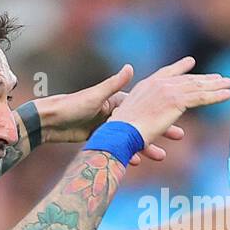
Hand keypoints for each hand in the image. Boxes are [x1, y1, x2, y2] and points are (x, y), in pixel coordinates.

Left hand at [35, 66, 183, 164]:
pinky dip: (127, 153)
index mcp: (117, 100)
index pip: (146, 102)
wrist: (50, 121)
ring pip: (133, 137)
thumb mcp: (95, 95)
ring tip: (161, 156)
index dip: (163, 105)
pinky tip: (135, 161)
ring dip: (147, 145)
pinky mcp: (101, 138)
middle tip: (179, 135)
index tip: (178, 108)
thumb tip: (130, 67)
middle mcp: (116, 112)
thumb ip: (114, 84)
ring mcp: (109, 126)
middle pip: (144, 121)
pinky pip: (119, 147)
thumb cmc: (71, 105)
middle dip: (161, 128)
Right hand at [109, 56, 229, 147]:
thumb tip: (154, 124)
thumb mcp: (133, 118)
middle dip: (204, 78)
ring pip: (197, 87)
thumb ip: (147, 115)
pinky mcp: (176, 101)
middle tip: (219, 77)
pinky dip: (216, 96)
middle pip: (187, 79)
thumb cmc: (122, 132)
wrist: (121, 132)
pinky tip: (228, 95)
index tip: (190, 62)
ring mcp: (167, 91)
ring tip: (229, 85)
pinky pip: (201, 97)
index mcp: (146, 85)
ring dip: (215, 86)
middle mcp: (158, 84)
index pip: (167, 72)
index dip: (180, 68)